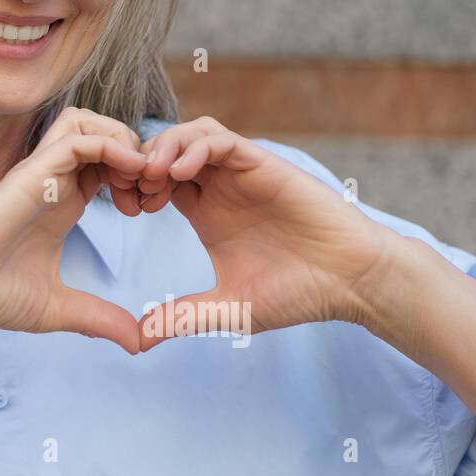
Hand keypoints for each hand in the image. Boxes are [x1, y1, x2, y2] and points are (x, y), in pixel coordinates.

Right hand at [0, 108, 148, 352]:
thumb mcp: (59, 308)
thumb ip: (99, 319)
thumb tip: (136, 343)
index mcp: (61, 202)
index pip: (106, 164)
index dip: (136, 177)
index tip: (148, 210)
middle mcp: (53, 181)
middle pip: (101, 133)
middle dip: (137, 153)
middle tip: (151, 190)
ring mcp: (42, 173)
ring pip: (89, 123)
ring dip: (123, 142)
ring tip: (139, 177)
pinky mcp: (33, 171)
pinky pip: (79, 138)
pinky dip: (111, 146)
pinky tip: (129, 174)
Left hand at [133, 117, 396, 350]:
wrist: (351, 282)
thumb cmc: (297, 293)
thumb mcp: (227, 308)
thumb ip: (182, 317)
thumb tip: (138, 341)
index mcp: (204, 211)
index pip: (154, 180)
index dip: (133, 187)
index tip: (123, 210)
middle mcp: (219, 186)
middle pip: (165, 149)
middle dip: (140, 162)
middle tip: (129, 188)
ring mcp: (240, 172)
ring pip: (190, 135)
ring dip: (164, 147)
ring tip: (152, 177)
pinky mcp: (263, 164)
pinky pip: (221, 139)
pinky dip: (196, 146)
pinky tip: (182, 173)